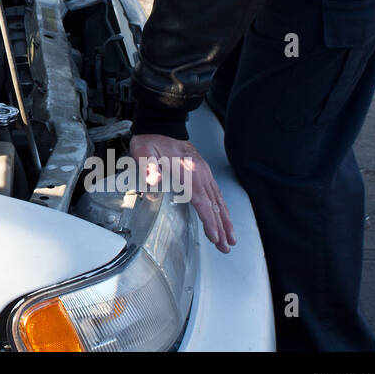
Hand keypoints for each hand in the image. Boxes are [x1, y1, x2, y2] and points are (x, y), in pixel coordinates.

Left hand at [129, 133, 235, 253]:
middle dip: (221, 228)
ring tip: (231, 237)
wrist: (161, 126)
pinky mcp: (203, 171)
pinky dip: (221, 207)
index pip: (202, 202)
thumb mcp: (143, 153)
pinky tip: (223, 216)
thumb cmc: (151, 142)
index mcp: (187, 173)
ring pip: (218, 200)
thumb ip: (149, 167)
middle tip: (226, 247)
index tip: (215, 238)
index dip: (209, 222)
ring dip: (225, 220)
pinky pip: (216, 193)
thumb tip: (153, 180)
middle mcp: (200, 174)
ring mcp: (204, 173)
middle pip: (214, 205)